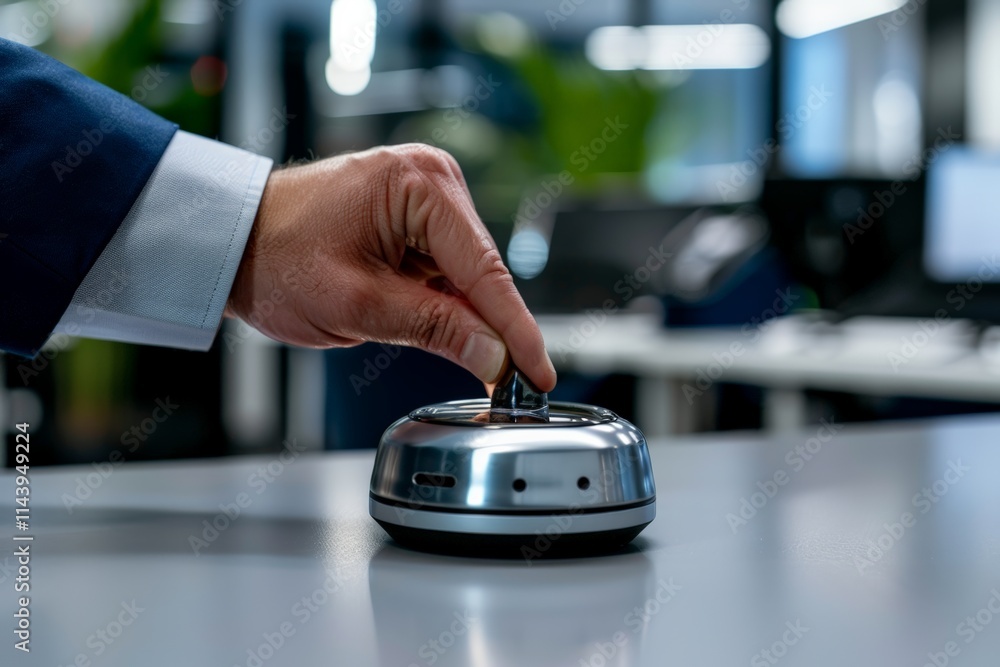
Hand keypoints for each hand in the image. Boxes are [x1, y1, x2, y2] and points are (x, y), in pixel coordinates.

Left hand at [225, 144, 556, 390]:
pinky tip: (417, 321)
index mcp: (418, 184)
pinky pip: (443, 269)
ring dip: (457, 315)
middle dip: (487, 326)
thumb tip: (496, 356)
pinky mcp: (413, 215)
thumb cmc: (277, 259)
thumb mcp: (357, 305)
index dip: (515, 330)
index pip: (485, 270)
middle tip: (499, 383)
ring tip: (414, 339)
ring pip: (465, 275)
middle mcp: (430, 178)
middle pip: (481, 271)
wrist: (232, 240)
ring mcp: (423, 195)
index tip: (538, 375)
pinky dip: (439, 303)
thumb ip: (435, 329)